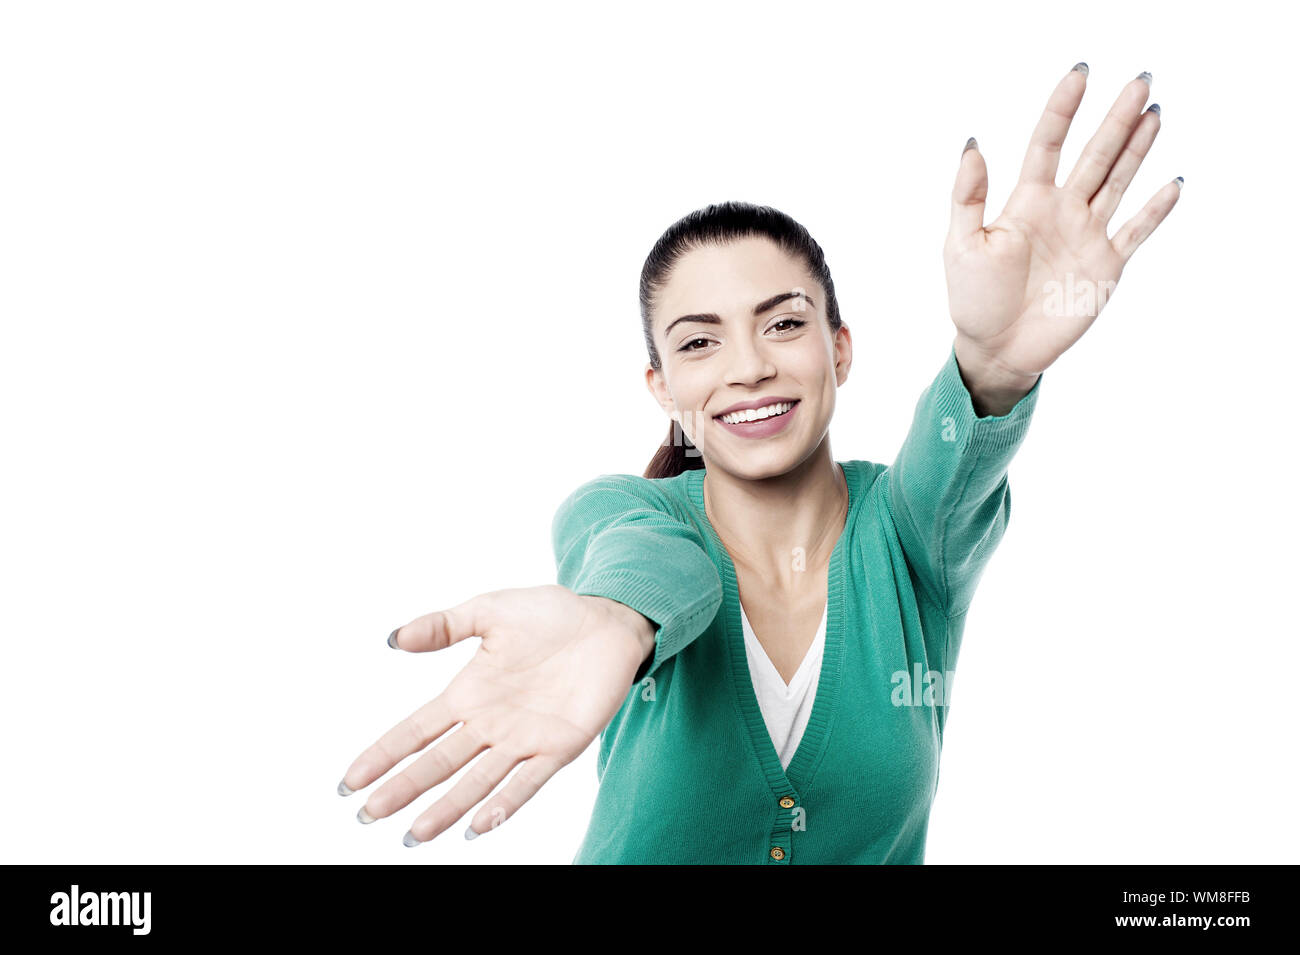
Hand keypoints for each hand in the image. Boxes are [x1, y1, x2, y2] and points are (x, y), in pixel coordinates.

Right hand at [338, 585, 653, 845]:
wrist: (608, 620)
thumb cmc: (549, 615)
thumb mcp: (489, 612)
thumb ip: (443, 626)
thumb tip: (392, 638)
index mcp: (468, 694)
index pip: (416, 731)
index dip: (383, 754)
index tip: (348, 781)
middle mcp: (490, 724)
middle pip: (438, 763)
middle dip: (402, 789)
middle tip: (367, 815)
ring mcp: (523, 739)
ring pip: (475, 782)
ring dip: (445, 808)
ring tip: (413, 833)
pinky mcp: (559, 746)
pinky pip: (528, 783)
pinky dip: (503, 804)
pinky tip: (477, 825)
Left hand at [945, 65, 1180, 381]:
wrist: (997, 349)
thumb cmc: (973, 299)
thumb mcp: (962, 245)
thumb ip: (969, 196)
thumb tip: (972, 144)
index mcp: (1026, 202)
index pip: (1048, 143)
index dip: (1063, 109)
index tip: (1080, 74)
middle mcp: (1061, 211)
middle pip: (1095, 155)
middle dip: (1116, 119)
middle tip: (1141, 81)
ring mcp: (1086, 235)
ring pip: (1118, 182)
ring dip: (1138, 149)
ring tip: (1154, 113)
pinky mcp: (1106, 265)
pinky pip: (1135, 231)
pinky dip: (1155, 210)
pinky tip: (1172, 184)